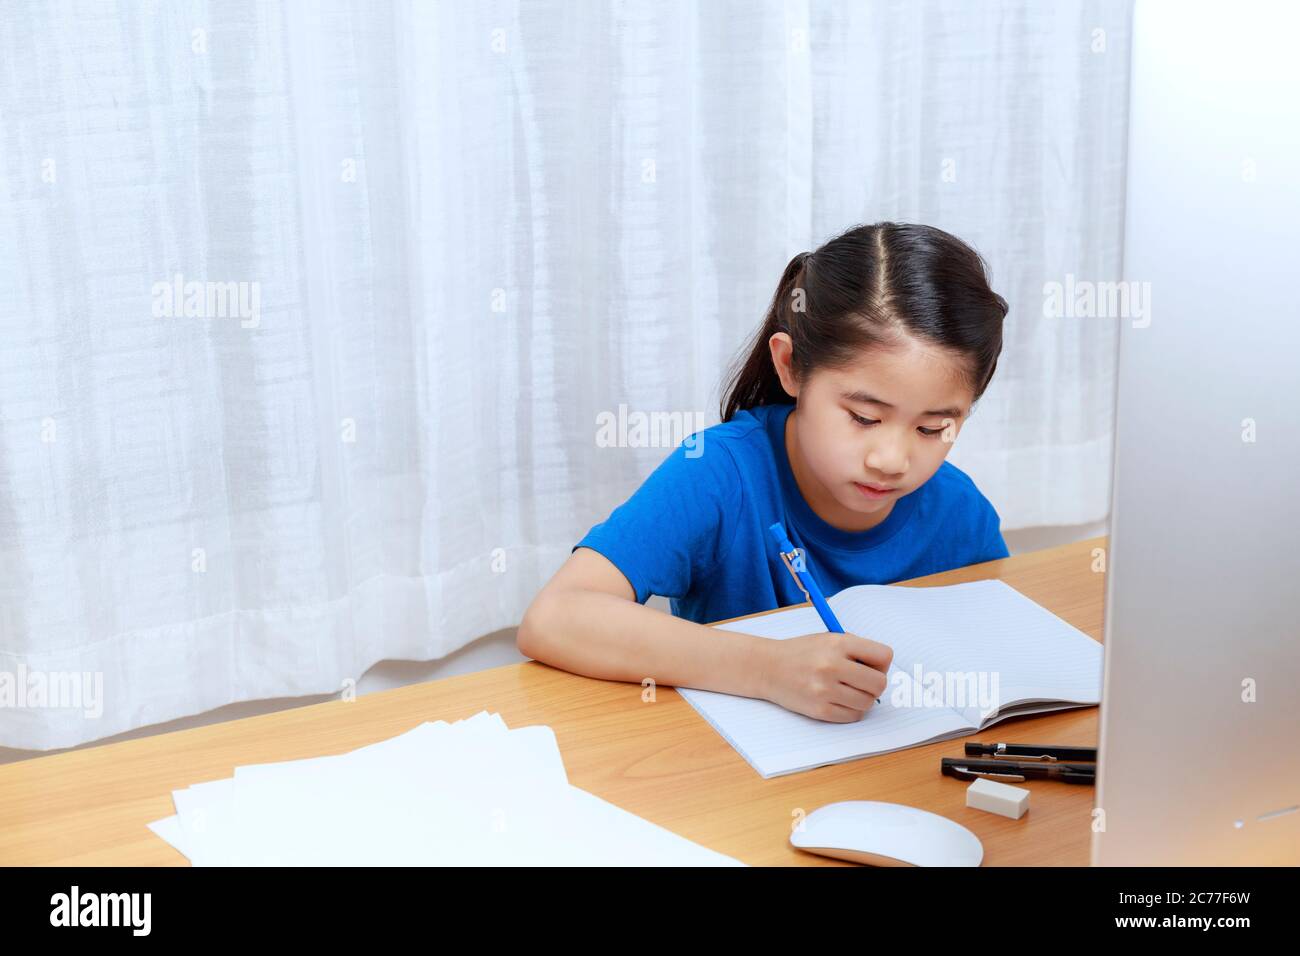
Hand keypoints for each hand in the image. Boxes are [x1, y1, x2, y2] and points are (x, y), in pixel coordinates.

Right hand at [757, 632, 893, 721]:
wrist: (767, 667)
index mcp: (838, 643)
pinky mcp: (819, 710)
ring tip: (847, 690)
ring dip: (862, 699)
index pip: (884, 656)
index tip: (870, 666)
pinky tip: (838, 700)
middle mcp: (832, 666)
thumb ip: (856, 650)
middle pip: (879, 684)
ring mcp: (825, 690)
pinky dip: (850, 711)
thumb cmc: (802, 653)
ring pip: (867, 703)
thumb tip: (884, 671)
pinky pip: (852, 716)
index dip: (881, 664)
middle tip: (861, 682)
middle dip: (874, 684)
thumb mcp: (828, 639)